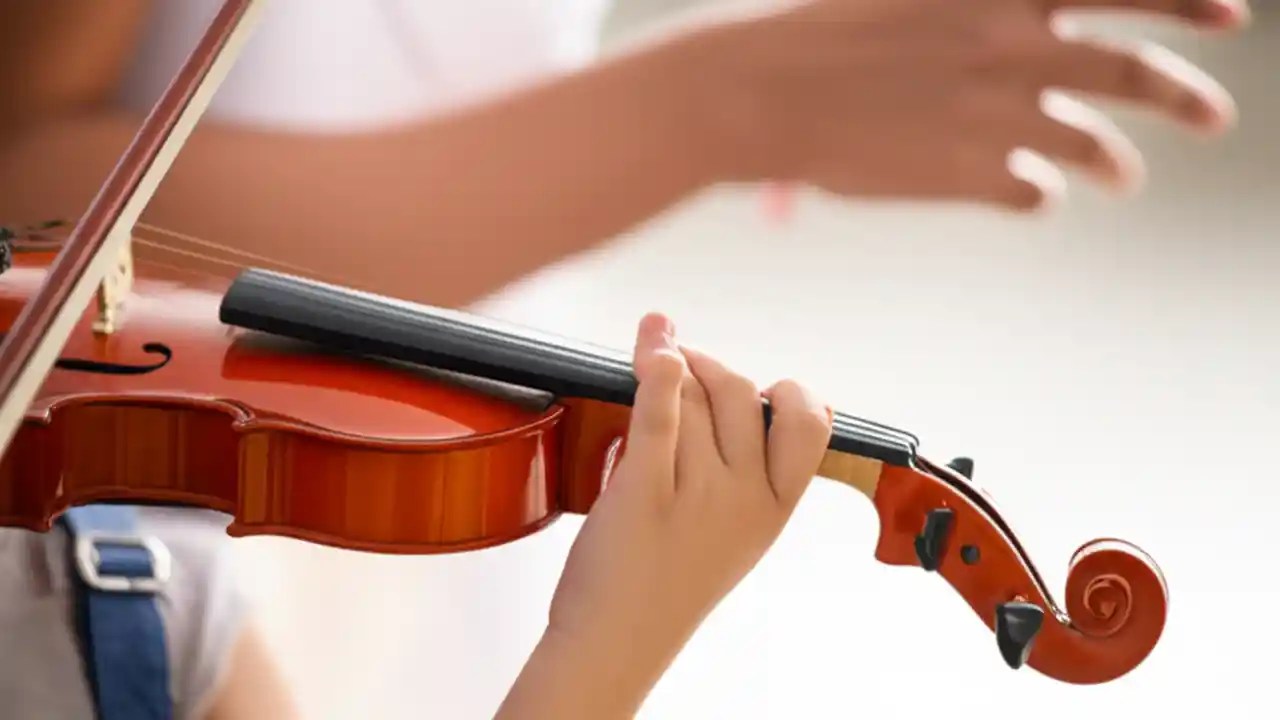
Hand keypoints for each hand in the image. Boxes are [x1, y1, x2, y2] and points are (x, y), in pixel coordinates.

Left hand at [531, 312, 831, 712]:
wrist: (618, 640)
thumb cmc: (669, 579)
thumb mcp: (735, 529)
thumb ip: (739, 461)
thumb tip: (716, 374)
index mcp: (776, 506)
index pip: (810, 423)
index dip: (787, 391)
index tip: (758, 388)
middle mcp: (745, 497)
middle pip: (739, 393)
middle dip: (709, 366)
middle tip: (682, 365)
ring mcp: (697, 494)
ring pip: (692, 398)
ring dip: (668, 368)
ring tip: (650, 365)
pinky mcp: (644, 491)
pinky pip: (659, 416)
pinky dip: (657, 375)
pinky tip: (653, 353)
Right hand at [692, 0, 1247, 209]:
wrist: (759, 91)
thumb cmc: (817, 27)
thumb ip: (974, 4)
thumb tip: (1028, 22)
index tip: (1235, 15)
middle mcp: (1015, 44)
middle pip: (1133, 73)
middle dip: (1185, 97)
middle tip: (1214, 116)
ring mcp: (997, 114)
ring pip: (1092, 150)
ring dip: (1116, 166)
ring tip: (1123, 178)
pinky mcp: (969, 175)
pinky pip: (1031, 193)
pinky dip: (1037, 194)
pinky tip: (1030, 194)